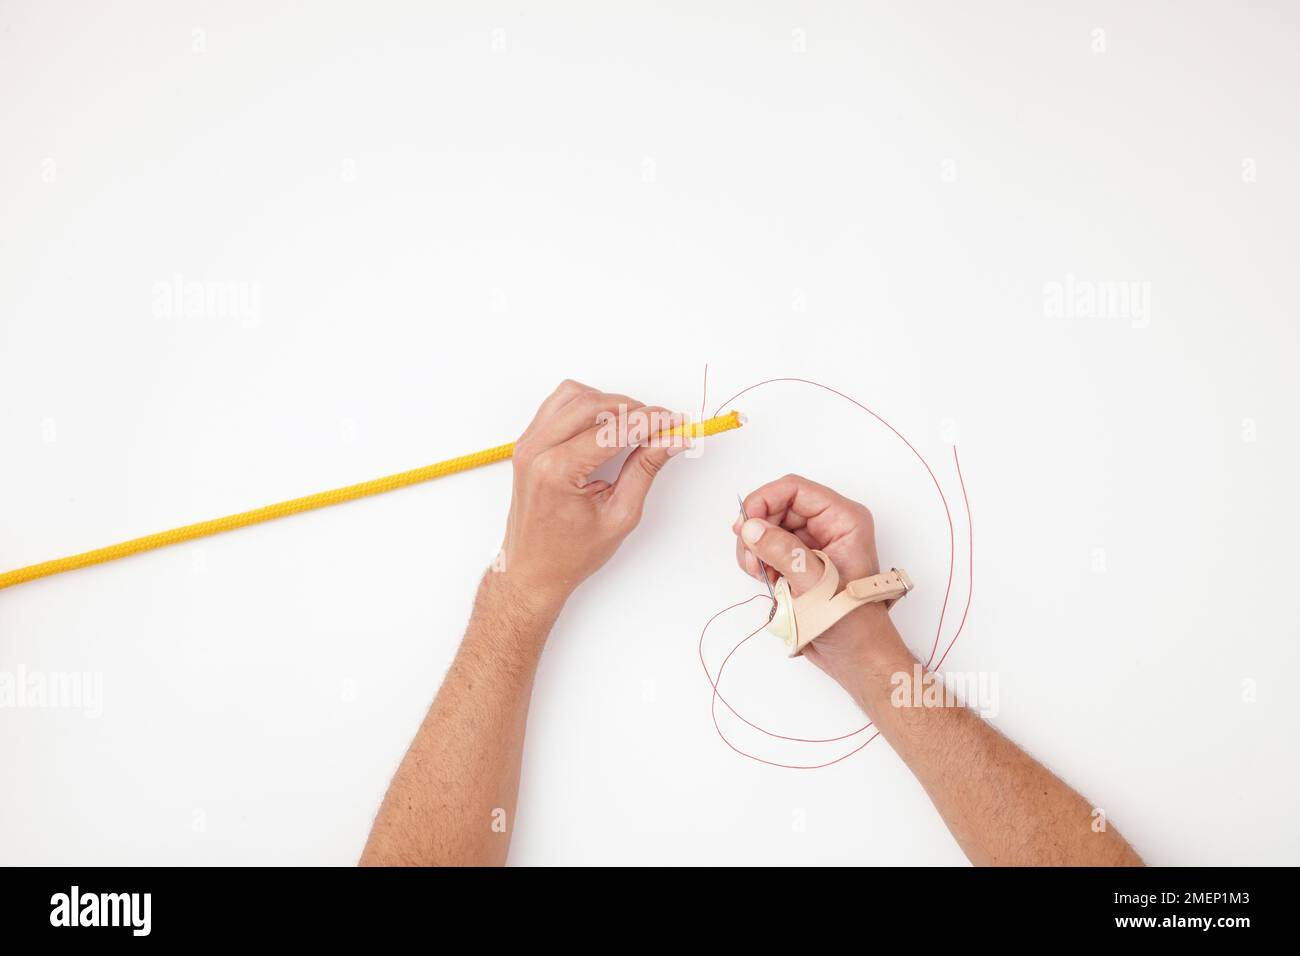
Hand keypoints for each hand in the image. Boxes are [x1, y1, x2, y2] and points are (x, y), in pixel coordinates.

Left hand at [499, 380, 687, 607]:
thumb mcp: (619, 516)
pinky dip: (585, 407)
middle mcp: (536, 451)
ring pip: (572, 395)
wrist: (532, 570)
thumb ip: (645, 470)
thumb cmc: (570, 554)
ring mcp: (527, 444)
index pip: (612, 430)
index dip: (649, 421)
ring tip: (631, 426)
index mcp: (557, 471)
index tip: (673, 421)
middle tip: (658, 425)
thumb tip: (671, 440)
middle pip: (591, 403)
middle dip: (631, 408)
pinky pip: (557, 406)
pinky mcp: (527, 443)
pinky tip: (604, 426)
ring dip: (606, 402)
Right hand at [734, 475, 909, 691]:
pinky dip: (759, 562)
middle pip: (777, 507)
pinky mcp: (799, 561)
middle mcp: (828, 526)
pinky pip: (769, 548)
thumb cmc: (851, 623)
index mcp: (843, 519)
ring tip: (761, 575)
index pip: (794, 489)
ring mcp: (813, 544)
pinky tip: (768, 582)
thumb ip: (783, 553)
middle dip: (757, 530)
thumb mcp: (816, 585)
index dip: (763, 501)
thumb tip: (751, 528)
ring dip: (755, 549)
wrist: (857, 657)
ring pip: (769, 528)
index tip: (744, 526)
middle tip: (750, 560)